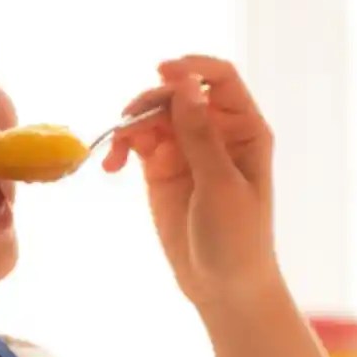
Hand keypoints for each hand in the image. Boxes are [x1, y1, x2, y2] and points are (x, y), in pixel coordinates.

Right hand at [104, 56, 279, 306]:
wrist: (225, 287)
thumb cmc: (238, 238)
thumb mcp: (220, 185)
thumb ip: (199, 134)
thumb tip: (182, 84)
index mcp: (244, 129)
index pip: (219, 78)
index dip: (190, 68)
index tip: (161, 72)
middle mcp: (215, 132)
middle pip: (176, 93)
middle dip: (149, 103)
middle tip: (127, 128)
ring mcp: (186, 150)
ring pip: (152, 115)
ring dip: (130, 126)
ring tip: (116, 155)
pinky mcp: (161, 169)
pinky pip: (137, 142)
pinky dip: (121, 147)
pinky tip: (112, 164)